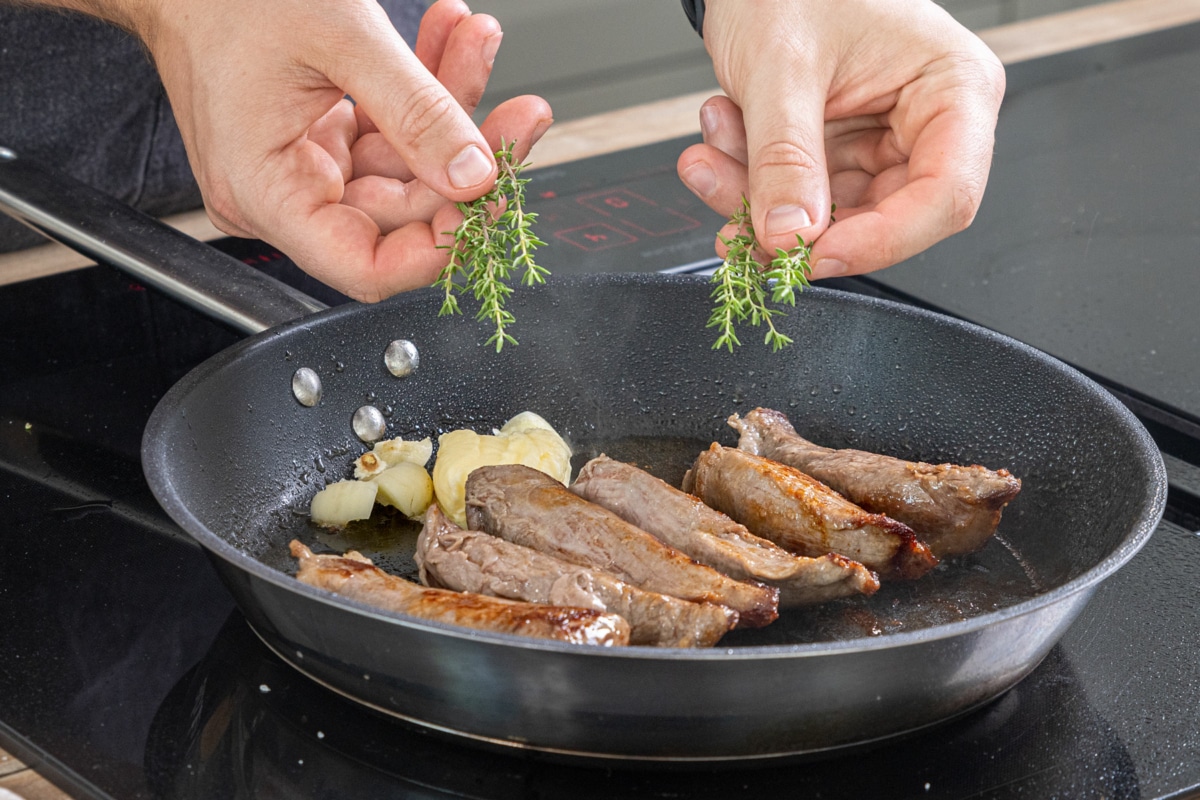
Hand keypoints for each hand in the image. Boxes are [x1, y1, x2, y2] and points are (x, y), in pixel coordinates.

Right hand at [136, 0, 551, 300]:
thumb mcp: (337, 36)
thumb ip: (415, 110)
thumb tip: (476, 174)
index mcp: (266, 194)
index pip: (367, 266)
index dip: (436, 248)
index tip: (490, 202)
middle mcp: (283, 194)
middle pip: (402, 209)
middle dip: (466, 155)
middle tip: (520, 115)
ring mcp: (304, 167)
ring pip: (405, 163)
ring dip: (450, 104)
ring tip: (475, 43)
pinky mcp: (320, 139)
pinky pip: (387, 131)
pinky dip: (422, 90)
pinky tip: (449, 43)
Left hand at [676, 0, 1004, 278]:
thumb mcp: (782, 66)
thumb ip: (784, 156)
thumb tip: (790, 234)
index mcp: (953, 86)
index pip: (944, 196)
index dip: (880, 241)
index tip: (812, 256)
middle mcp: (927, 121)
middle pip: (883, 217)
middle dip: (797, 221)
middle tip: (737, 218)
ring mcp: (882, 140)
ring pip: (829, 215)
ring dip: (758, 201)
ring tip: (712, 154)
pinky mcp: (840, 151)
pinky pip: (800, 197)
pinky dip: (751, 186)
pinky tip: (719, 147)